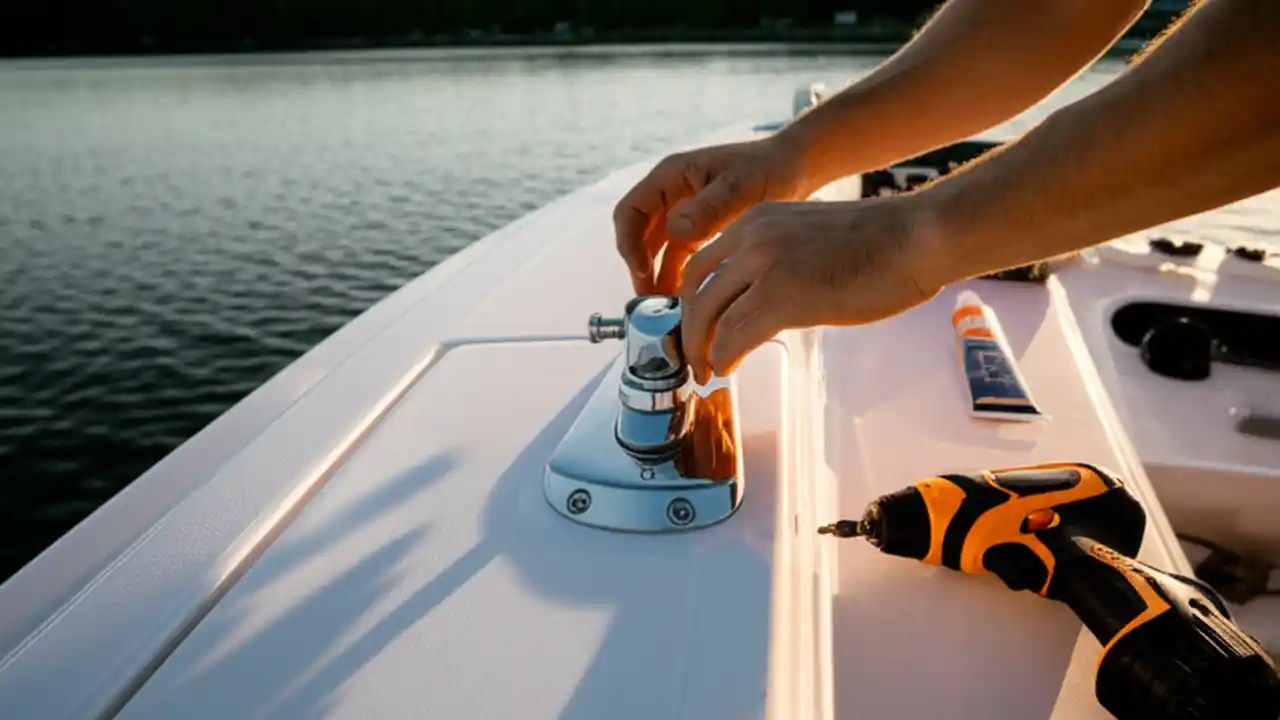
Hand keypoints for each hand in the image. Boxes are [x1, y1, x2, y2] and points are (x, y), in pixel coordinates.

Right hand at [613, 136, 809, 294]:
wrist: (795, 167)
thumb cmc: (769, 167)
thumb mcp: (741, 185)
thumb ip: (709, 207)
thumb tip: (676, 230)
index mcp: (671, 176)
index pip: (630, 211)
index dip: (629, 243)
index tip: (643, 271)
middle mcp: (671, 194)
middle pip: (639, 234)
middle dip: (640, 268)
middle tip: (651, 302)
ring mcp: (684, 212)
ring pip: (657, 249)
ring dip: (657, 276)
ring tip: (666, 308)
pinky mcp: (700, 229)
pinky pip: (679, 255)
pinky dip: (678, 276)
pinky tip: (686, 298)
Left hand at [678, 197, 940, 383]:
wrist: (915, 236)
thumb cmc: (879, 242)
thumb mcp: (808, 238)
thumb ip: (777, 260)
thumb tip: (764, 297)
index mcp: (756, 220)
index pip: (702, 263)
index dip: (692, 301)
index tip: (696, 327)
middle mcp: (751, 237)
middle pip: (695, 289)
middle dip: (688, 330)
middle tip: (693, 358)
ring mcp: (764, 266)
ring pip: (708, 315)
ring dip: (702, 350)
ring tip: (707, 371)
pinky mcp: (783, 296)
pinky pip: (734, 334)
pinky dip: (724, 357)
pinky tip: (727, 368)